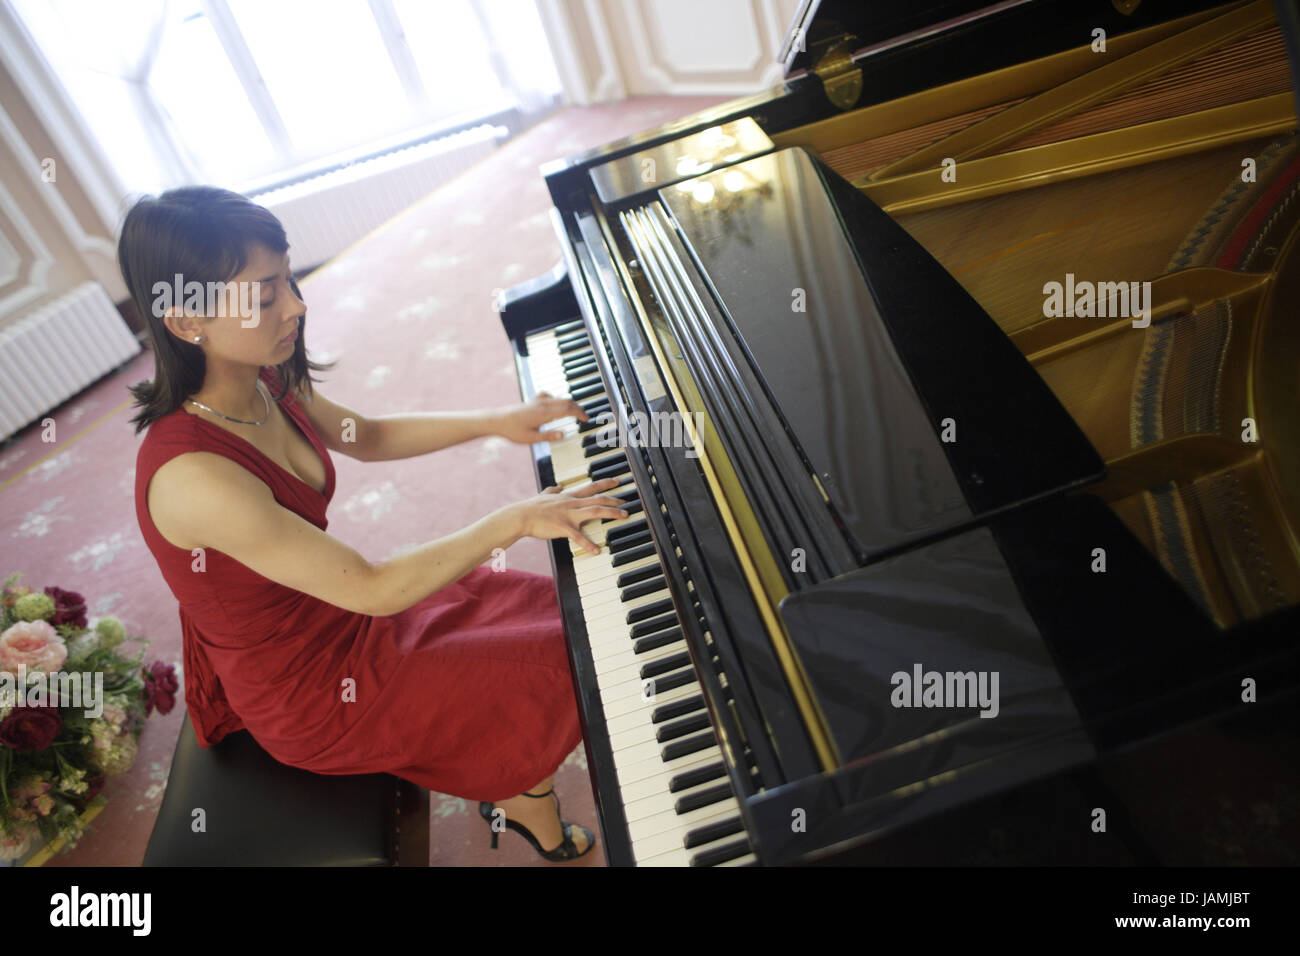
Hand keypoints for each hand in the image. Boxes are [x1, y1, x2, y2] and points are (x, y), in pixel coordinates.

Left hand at [493, 392, 588, 443]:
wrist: (497, 420)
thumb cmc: (513, 430)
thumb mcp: (531, 439)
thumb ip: (548, 437)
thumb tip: (563, 435)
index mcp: (543, 413)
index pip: (567, 410)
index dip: (579, 413)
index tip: (586, 419)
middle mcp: (542, 404)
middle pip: (566, 401)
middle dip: (578, 408)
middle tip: (585, 417)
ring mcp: (538, 400)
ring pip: (560, 398)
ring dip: (570, 404)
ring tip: (576, 413)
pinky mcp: (534, 400)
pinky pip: (551, 396)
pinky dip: (559, 400)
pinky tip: (558, 405)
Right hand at [505, 478, 628, 554]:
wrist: (521, 516)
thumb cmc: (531, 507)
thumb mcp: (543, 495)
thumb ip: (552, 491)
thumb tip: (557, 487)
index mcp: (568, 496)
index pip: (590, 487)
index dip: (605, 483)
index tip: (617, 481)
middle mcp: (572, 502)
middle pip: (598, 498)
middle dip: (614, 499)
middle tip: (626, 501)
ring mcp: (569, 514)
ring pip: (595, 511)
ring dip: (611, 513)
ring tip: (624, 516)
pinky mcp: (563, 527)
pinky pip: (578, 536)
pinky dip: (588, 544)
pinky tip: (597, 550)